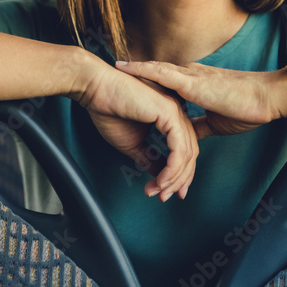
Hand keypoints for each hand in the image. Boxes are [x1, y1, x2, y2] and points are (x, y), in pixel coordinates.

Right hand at [74, 64, 198, 201]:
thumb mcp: (132, 142)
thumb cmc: (109, 110)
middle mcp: (178, 113)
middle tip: (164, 197)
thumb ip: (147, 157)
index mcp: (170, 117)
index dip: (178, 174)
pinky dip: (171, 169)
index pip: (184, 149)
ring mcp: (176, 111)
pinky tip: (159, 180)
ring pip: (187, 154)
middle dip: (179, 180)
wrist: (95, 89)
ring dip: (173, 178)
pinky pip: (178, 149)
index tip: (167, 192)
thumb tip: (158, 176)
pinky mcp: (170, 113)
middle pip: (190, 154)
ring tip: (158, 192)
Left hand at [114, 60, 285, 139]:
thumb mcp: (215, 122)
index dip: (147, 80)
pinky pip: (161, 73)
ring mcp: (189, 77)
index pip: (166, 82)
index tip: (130, 80)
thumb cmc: (246, 108)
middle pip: (156, 73)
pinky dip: (142, 69)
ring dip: (134, 70)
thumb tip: (184, 137)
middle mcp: (189, 76)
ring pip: (155, 70)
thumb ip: (198, 126)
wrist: (265, 99)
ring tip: (115, 66)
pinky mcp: (191, 82)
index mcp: (195, 86)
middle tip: (115, 71)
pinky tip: (127, 67)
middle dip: (136, 74)